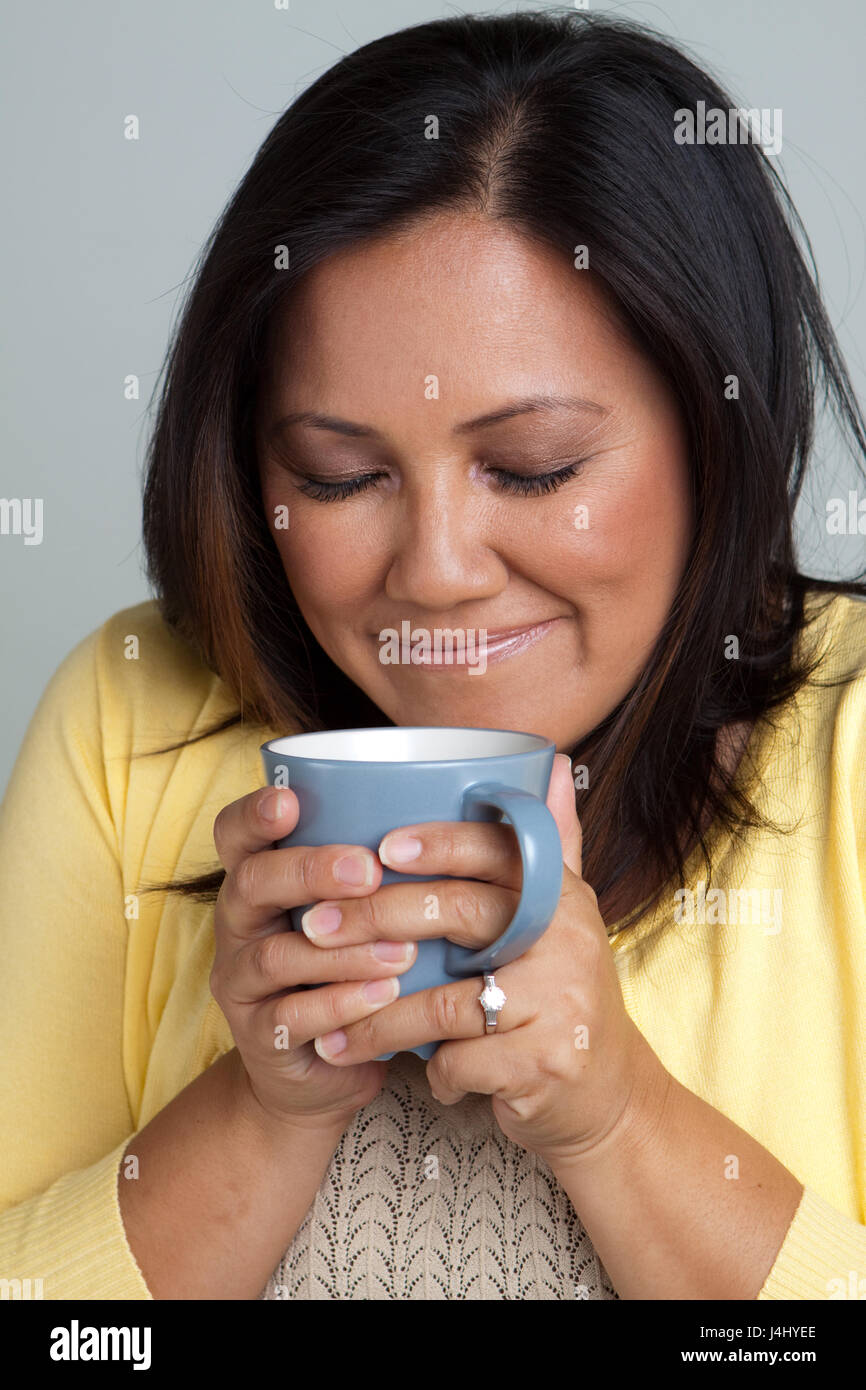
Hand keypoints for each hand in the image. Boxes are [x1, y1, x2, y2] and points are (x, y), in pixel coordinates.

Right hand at [209, 785, 415, 1133]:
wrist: (317, 1071)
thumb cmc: (344, 969)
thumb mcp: (348, 914)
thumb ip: (369, 871)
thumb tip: (447, 819)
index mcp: (258, 883)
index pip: (234, 835)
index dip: (253, 813)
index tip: (291, 799)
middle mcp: (239, 926)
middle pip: (250, 884)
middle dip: (309, 871)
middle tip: (368, 872)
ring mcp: (242, 984)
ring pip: (276, 955)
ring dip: (343, 950)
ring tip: (402, 950)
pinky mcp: (261, 1037)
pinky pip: (293, 1016)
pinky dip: (342, 1003)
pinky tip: (386, 993)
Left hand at [302, 753, 659, 1165]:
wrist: (608, 1097)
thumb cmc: (563, 994)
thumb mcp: (564, 917)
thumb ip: (551, 844)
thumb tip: (551, 761)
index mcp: (563, 896)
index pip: (499, 850)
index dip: (439, 841)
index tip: (379, 845)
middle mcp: (568, 940)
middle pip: (460, 912)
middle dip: (375, 918)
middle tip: (312, 928)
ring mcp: (560, 1002)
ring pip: (445, 1001)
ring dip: (378, 1018)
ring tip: (331, 1030)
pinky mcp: (545, 1062)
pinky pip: (459, 1060)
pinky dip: (429, 1071)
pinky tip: (407, 1074)